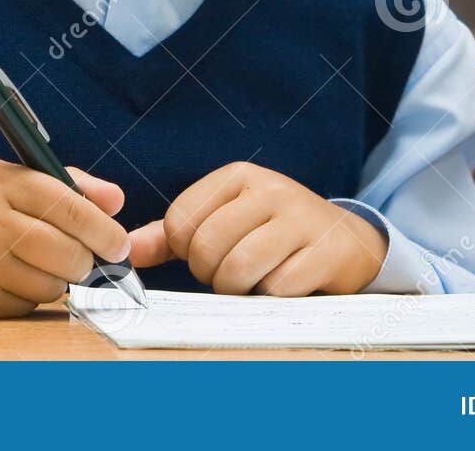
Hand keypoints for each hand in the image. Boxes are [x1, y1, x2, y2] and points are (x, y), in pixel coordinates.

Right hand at [0, 158, 129, 316]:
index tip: (119, 243)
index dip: (104, 228)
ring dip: (58, 280)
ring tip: (36, 262)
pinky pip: (26, 305)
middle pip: (68, 252)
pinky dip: (29, 295)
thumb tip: (115, 202)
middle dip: (88, 260)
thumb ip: (59, 183)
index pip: (69, 204)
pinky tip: (7, 277)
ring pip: (52, 284)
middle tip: (87, 258)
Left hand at [127, 161, 386, 295]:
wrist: (347, 239)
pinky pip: (278, 287)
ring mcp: (300, 218)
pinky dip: (273, 296)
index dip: (185, 252)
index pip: (180, 221)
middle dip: (210, 274)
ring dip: (238, 289)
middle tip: (228, 275)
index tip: (204, 256)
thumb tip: (127, 250)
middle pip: (207, 247)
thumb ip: (172, 236)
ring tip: (252, 282)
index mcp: (237, 177)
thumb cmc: (272, 231)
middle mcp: (269, 189)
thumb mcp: (224, 220)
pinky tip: (284, 285)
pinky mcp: (327, 252)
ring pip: (239, 269)